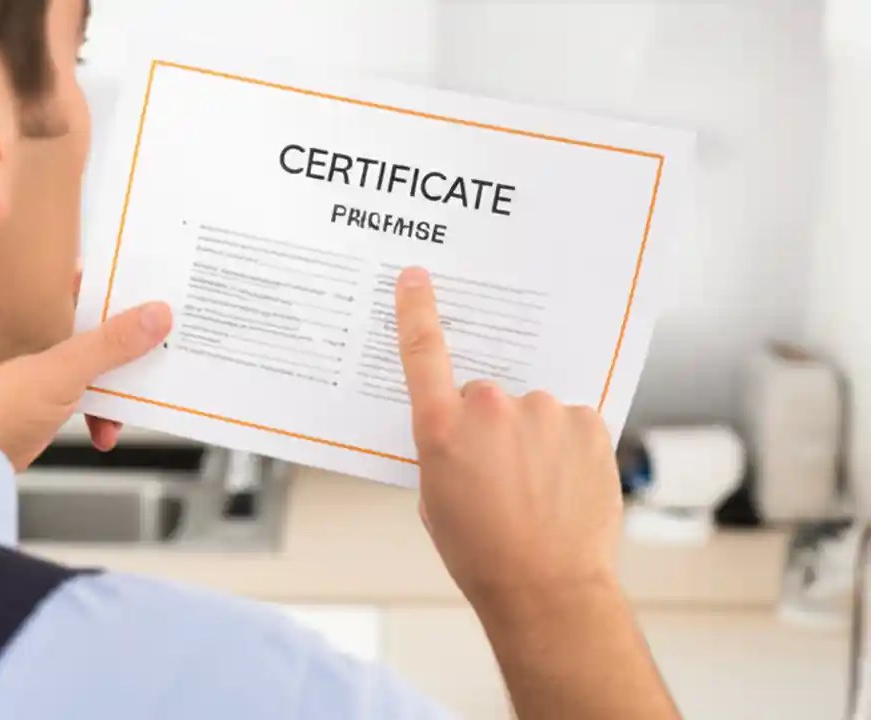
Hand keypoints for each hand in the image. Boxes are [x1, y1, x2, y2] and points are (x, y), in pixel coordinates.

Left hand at [0, 302, 172, 469]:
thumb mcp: (63, 372)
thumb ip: (111, 344)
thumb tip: (156, 314)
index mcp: (37, 314)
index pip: (84, 284)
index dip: (119, 286)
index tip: (154, 290)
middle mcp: (42, 337)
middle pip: (101, 328)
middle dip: (131, 343)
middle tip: (162, 345)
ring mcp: (47, 371)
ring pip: (99, 368)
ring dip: (119, 388)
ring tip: (132, 404)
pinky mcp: (49, 404)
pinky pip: (89, 400)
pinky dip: (102, 417)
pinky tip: (103, 434)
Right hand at [394, 267, 622, 611]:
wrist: (547, 588)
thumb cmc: (483, 553)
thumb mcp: (434, 499)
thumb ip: (442, 450)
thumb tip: (460, 432)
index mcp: (441, 428)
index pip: (422, 352)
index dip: (416, 310)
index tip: (416, 278)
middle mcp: (489, 409)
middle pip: (484, 396)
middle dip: (489, 425)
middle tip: (498, 474)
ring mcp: (542, 413)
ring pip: (531, 411)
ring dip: (532, 436)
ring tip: (535, 488)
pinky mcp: (585, 422)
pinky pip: (569, 422)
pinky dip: (565, 446)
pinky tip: (562, 483)